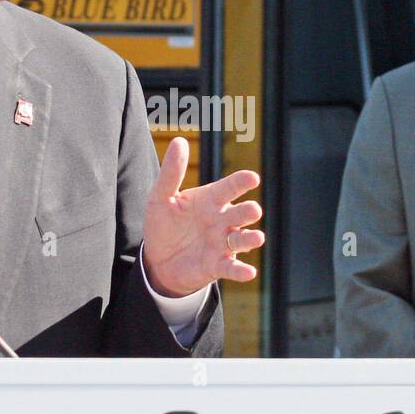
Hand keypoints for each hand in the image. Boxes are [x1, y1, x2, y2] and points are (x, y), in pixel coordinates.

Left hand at [141, 137, 264, 296]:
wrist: (158, 260)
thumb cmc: (165, 224)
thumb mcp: (161, 197)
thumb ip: (171, 172)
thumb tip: (179, 141)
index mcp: (211, 200)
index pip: (229, 188)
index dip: (241, 182)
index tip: (252, 178)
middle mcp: (222, 220)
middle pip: (240, 213)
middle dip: (248, 211)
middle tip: (253, 210)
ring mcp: (223, 243)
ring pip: (242, 239)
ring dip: (250, 238)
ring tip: (256, 238)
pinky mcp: (219, 265)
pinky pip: (233, 268)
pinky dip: (241, 270)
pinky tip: (248, 272)